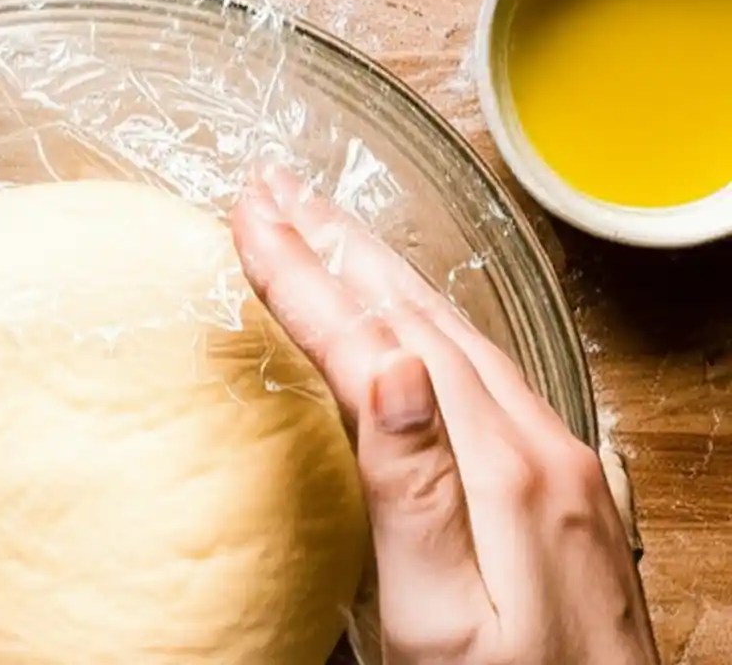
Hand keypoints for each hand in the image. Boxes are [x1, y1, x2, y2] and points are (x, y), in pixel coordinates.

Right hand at [230, 166, 657, 664]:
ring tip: (324, 231)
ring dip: (378, 272)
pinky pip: (481, 370)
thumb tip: (387, 370)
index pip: (380, 342)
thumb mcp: (444, 622)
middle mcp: (538, 445)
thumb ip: (418, 494)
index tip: (251, 216)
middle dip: (339, 243)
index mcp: (501, 470)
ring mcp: (558, 462)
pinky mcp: (560, 487)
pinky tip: (403, 321)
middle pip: (420, 316)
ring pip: (452, 334)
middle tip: (276, 189)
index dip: (308, 276)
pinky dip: (422, 323)